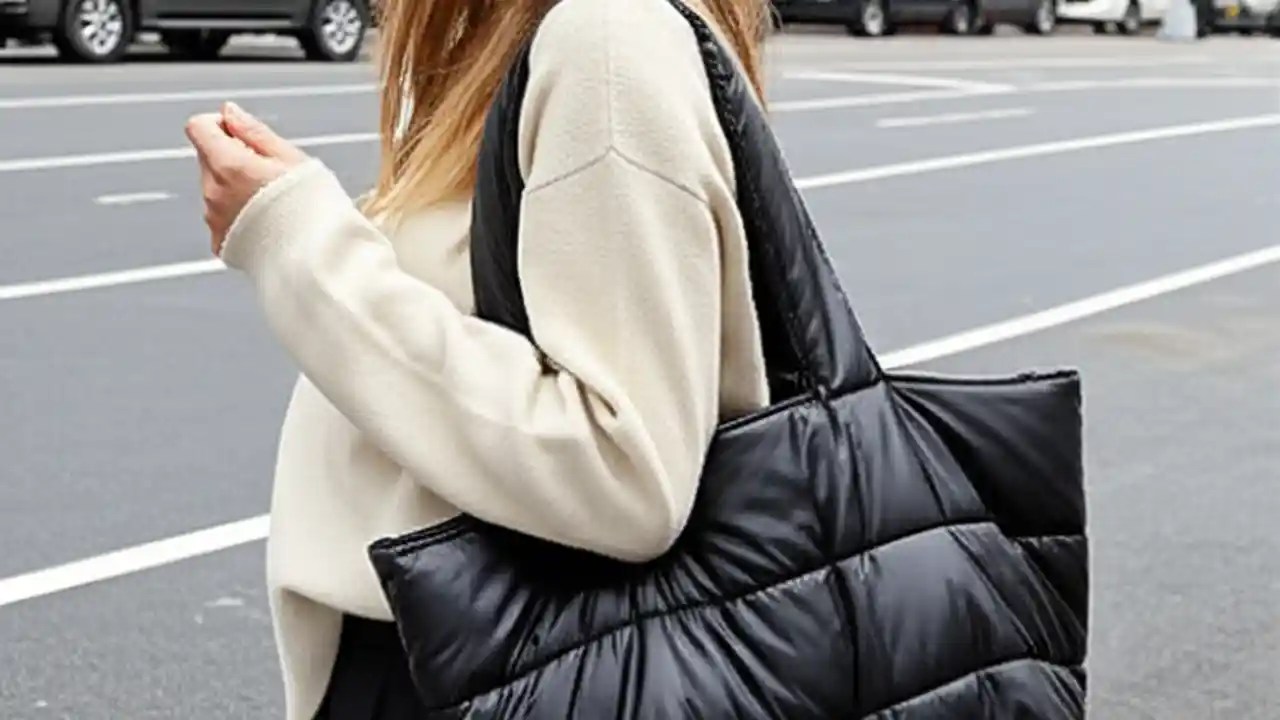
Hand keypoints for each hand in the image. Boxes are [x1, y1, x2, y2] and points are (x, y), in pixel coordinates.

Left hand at [184, 102, 308, 255]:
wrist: (316, 258)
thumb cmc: (312, 207)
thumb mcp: (291, 158)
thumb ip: (254, 131)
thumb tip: (230, 112)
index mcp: (229, 165)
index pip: (199, 127)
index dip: (220, 125)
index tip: (242, 136)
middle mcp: (213, 192)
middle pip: (207, 158)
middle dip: (230, 157)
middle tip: (268, 172)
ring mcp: (214, 219)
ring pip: (214, 188)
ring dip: (234, 187)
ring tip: (271, 202)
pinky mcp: (220, 242)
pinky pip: (220, 218)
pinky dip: (236, 215)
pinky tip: (264, 222)